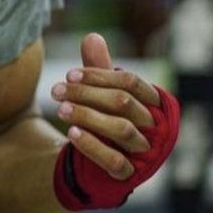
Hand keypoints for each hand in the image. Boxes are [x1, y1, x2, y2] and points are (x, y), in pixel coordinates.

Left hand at [52, 33, 158, 179]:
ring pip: (121, 129)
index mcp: (153, 103)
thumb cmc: (104, 121)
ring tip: (60, 109)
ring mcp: (146, 153)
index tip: (69, 74)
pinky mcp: (130, 176)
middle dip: (87, 93)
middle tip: (56, 90)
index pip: (131, 82)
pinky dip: (92, 146)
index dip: (99, 75)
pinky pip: (115, 162)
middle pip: (123, 102)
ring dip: (87, 116)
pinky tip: (71, 133)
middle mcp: (155, 128)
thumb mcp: (100, 94)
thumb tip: (92, 36)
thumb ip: (98, 68)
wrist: (94, 165)